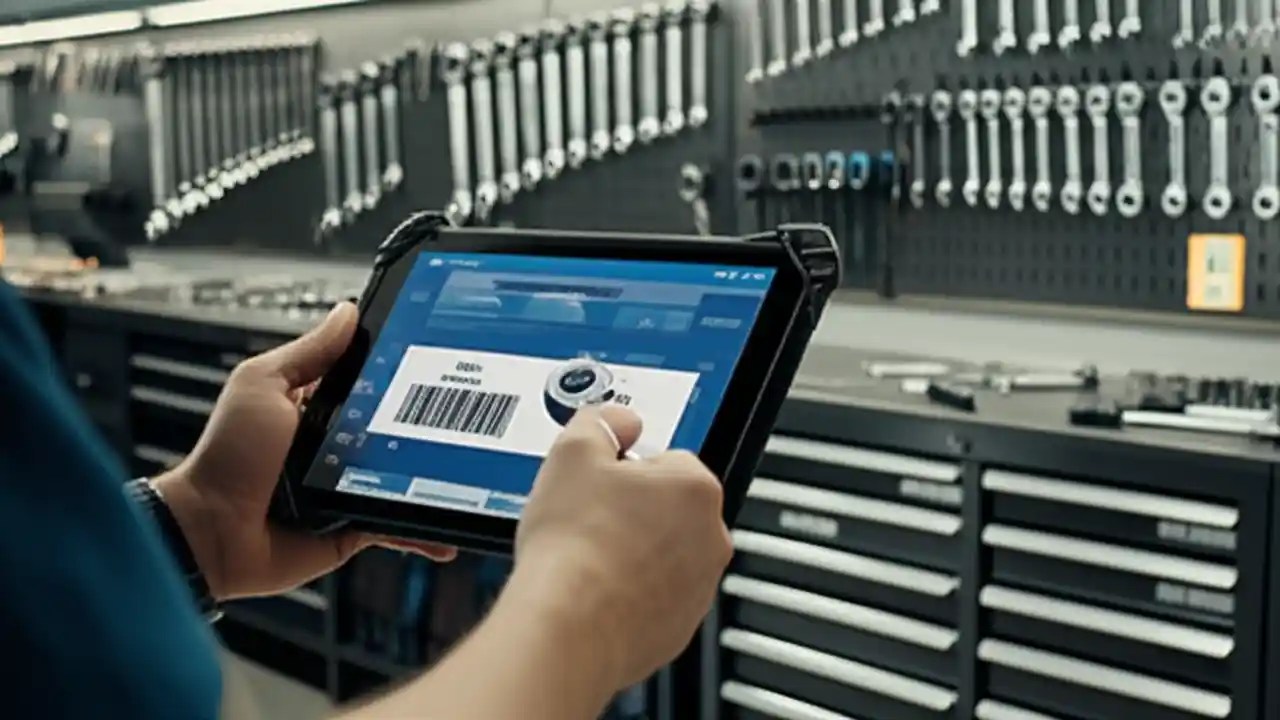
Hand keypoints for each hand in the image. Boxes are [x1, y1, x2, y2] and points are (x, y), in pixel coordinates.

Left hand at [154, 302, 454, 599]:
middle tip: (476, 414)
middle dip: (435, 424)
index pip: (372, 382)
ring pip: (407, 479)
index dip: (404, 371)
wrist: (213, 531)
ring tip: (476, 471)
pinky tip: (449, 534)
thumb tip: (348, 312)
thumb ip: (308, 354)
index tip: (442, 358)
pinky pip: (397, 526)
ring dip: (438, 479)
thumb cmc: (228, 455)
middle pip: (398, 429)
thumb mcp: (264, 386)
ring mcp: (350, 488)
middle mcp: (339, 446)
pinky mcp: (354, 527)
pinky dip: (423, 532)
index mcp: (318, 407)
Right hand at [510, 405, 732, 690]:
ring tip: (588, 558)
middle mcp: (711, 538)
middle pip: (668, 508)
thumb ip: (602, 421)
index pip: (664, 460)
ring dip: (632, 552)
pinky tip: (595, 590)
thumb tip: (618, 418)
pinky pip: (655, 598)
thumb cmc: (573, 546)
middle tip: (589, 519)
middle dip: (633, 511)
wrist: (566, 627)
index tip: (599, 484)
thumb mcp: (573, 451)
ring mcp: (698, 587)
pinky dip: (630, 594)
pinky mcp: (679, 627)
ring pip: (663, 555)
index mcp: (695, 488)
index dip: (624, 470)